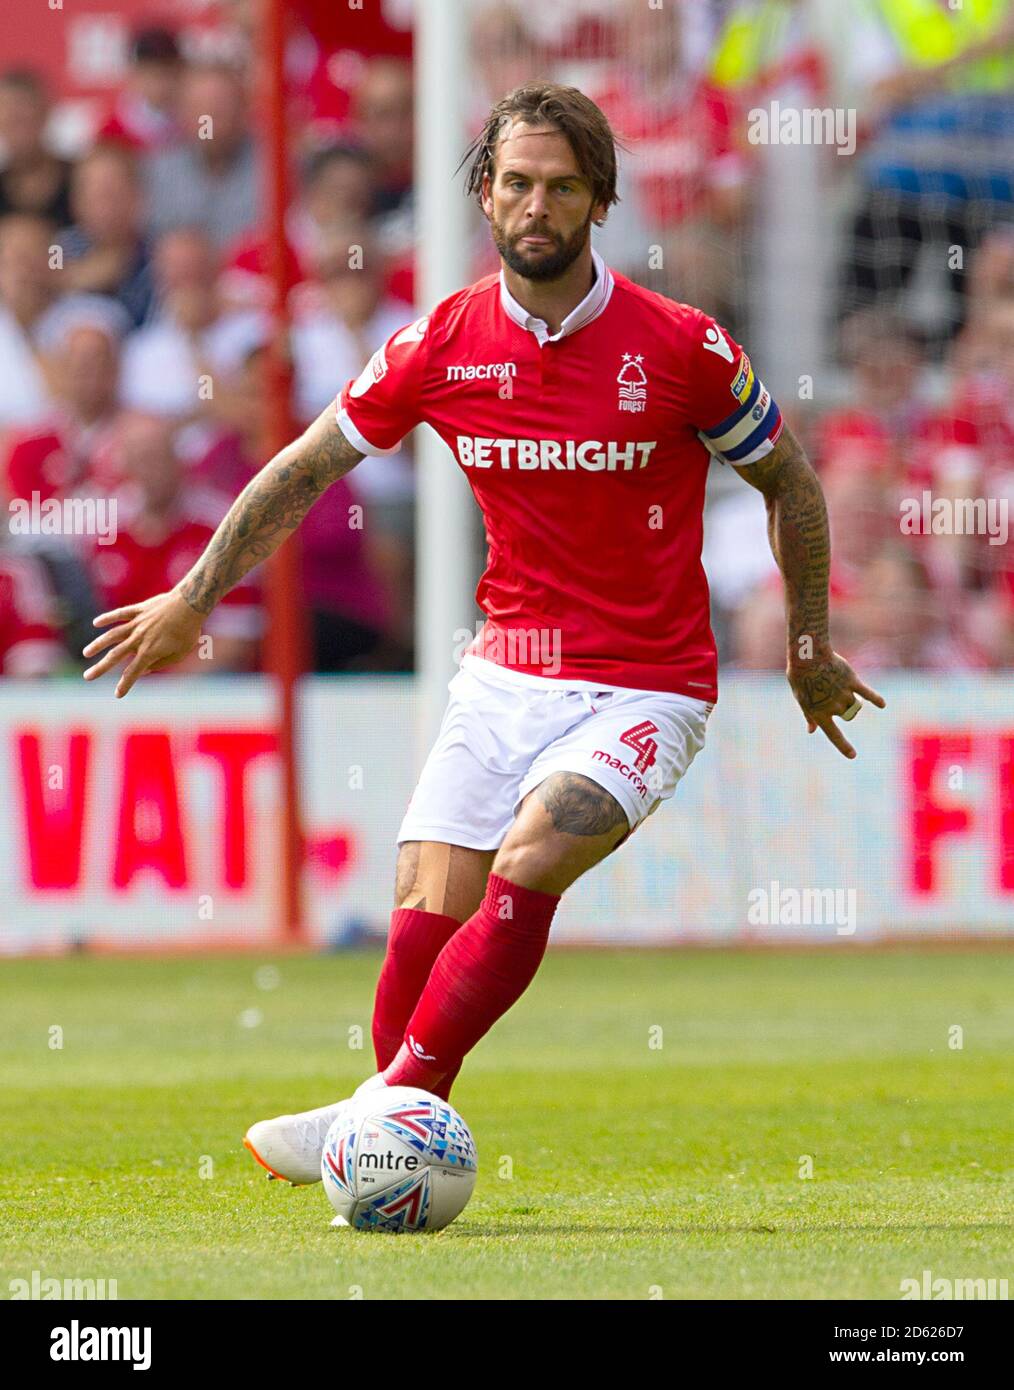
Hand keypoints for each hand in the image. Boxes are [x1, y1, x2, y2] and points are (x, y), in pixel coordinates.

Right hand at [82, 589, 203, 697]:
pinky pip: (120, 614)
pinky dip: (107, 618)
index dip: (125, 684)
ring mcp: (137, 623)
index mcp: (150, 651)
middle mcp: (139, 639)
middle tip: (87, 676)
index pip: (133, 672)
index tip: (117, 694)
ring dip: (98, 645)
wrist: (190, 604)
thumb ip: (160, 663)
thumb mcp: (179, 653)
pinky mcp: (138, 610)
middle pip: (115, 656)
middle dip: (101, 668)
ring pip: (112, 635)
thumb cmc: (189, 631)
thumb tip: (143, 670)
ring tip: (86, 653)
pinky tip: (96, 623)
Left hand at [787, 648, 885, 758]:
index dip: (844, 747)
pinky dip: (875, 699)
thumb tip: (811, 731)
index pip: (834, 735)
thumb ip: (809, 716)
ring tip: (839, 686)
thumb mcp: (801, 699)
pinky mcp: (853, 682)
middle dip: (845, 709)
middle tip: (834, 695)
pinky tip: (882, 705)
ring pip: (855, 706)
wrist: (809, 657)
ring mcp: (844, 695)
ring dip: (852, 701)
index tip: (853, 756)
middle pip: (848, 715)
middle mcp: (834, 707)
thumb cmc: (801, 678)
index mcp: (819, 714)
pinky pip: (868, 694)